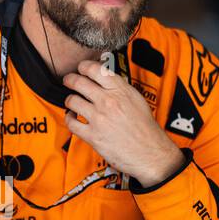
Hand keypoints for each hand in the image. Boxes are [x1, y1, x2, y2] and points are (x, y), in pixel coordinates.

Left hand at [63, 59, 184, 185]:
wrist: (150, 152)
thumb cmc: (145, 129)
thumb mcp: (137, 99)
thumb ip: (120, 88)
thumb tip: (105, 80)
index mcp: (121, 90)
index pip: (95, 69)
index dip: (83, 66)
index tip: (81, 68)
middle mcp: (108, 102)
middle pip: (79, 82)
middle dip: (70, 79)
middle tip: (68, 80)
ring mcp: (99, 118)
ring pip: (72, 101)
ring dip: (69, 100)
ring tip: (72, 101)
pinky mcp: (93, 136)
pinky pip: (71, 123)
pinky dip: (69, 118)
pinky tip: (73, 117)